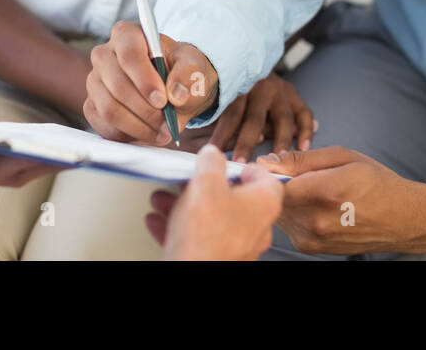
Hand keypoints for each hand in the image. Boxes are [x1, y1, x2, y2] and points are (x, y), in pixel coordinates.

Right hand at [84, 21, 217, 145]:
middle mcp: (103, 55)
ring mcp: (95, 81)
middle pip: (118, 86)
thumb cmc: (180, 70)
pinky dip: (129, 135)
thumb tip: (176, 94)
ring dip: (140, 127)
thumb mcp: (193, 66)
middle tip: (168, 124)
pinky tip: (148, 133)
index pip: (129, 55)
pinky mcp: (92, 106)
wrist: (173, 87)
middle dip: (146, 111)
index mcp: (126, 34)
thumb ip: (188, 75)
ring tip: (163, 132)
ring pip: (110, 109)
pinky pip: (105, 126)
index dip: (145, 80)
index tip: (163, 100)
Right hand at [145, 144, 283, 259]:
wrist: (193, 272)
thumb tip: (212, 153)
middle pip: (232, 198)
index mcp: (264, 203)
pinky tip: (159, 220)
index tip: (227, 162)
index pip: (266, 178)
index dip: (244, 167)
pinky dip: (180, 227)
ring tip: (163, 198)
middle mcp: (257, 227)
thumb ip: (210, 161)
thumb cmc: (206, 233)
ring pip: (212, 218)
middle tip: (187, 179)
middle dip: (202, 186)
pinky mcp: (220, 258)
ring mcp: (239, 246)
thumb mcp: (205, 182)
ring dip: (185, 206)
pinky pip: (200, 238)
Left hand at [208, 73, 317, 161]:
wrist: (250, 57)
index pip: (230, 115)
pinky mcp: (295, 96)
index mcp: (238, 86)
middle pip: (254, 119)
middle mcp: (260, 86)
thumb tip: (203, 147)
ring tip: (277, 159)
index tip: (214, 156)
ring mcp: (280, 91)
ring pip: (282, 118)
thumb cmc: (230, 87)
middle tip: (241, 164)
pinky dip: (306, 130)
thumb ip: (213, 117)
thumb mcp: (218, 94)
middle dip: (246, 143)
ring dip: (280, 140)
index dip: (221, 136)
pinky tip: (303, 147)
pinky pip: (304, 114)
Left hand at [255, 146, 425, 255]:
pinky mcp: (311, 248)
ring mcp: (313, 238)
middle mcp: (317, 221)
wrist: (402, 219)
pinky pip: (288, 225)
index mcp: (326, 192)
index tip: (270, 162)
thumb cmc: (376, 183)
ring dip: (284, 199)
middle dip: (275, 183)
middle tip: (291, 172)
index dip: (267, 170)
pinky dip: (293, 213)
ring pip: (278, 212)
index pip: (273, 182)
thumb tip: (269, 160)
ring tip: (308, 189)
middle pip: (273, 198)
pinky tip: (313, 205)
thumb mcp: (344, 157)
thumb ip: (302, 158)